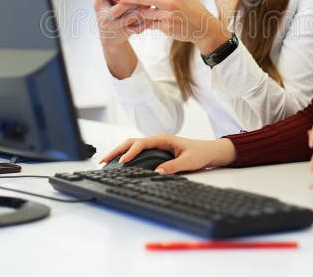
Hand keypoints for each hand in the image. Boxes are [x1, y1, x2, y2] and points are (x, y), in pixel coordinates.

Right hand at [93, 0, 151, 46]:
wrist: (111, 39)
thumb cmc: (111, 14)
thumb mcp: (106, 3)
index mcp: (98, 5)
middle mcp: (104, 17)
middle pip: (118, 7)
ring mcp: (115, 27)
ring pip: (130, 17)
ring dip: (141, 9)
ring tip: (151, 1)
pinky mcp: (125, 34)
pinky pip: (138, 27)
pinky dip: (147, 20)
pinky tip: (153, 14)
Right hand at [99, 134, 236, 173]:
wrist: (210, 151)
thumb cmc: (200, 153)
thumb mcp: (188, 162)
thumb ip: (173, 167)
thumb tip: (157, 173)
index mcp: (163, 139)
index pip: (141, 143)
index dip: (130, 152)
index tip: (122, 161)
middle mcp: (157, 140)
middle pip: (131, 142)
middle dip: (116, 151)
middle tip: (103, 161)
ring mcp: (155, 145)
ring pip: (132, 146)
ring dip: (118, 153)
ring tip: (105, 162)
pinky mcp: (155, 151)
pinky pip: (137, 151)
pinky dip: (125, 156)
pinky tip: (118, 164)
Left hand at [116, 0, 230, 54]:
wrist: (205, 27)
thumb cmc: (191, 10)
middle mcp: (170, 2)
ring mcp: (168, 16)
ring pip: (144, 13)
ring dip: (135, 13)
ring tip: (128, 13)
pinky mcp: (166, 28)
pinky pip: (151, 24)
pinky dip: (146, 24)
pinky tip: (142, 24)